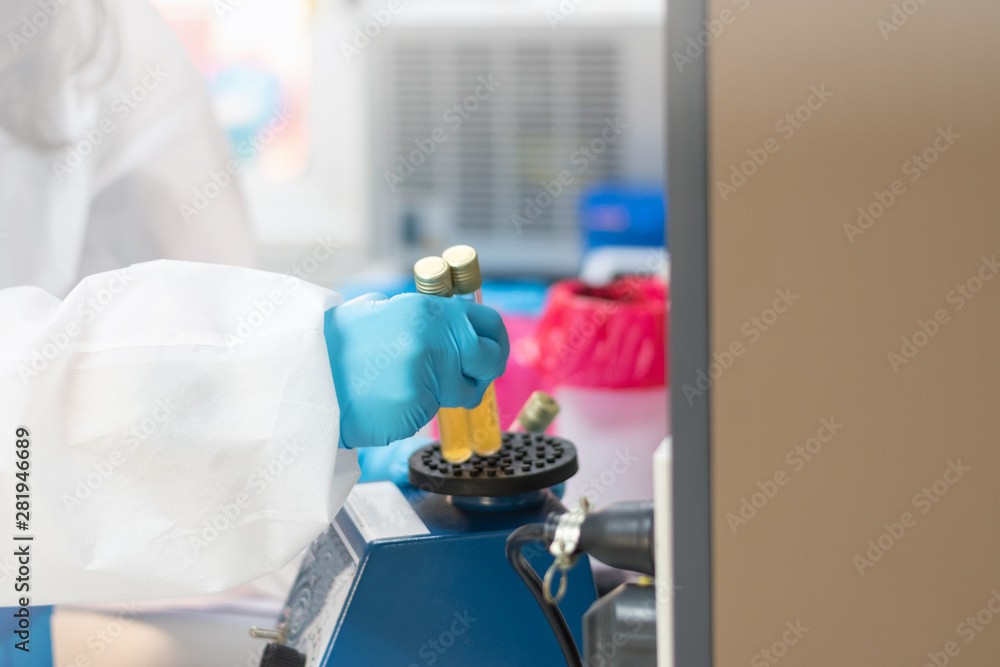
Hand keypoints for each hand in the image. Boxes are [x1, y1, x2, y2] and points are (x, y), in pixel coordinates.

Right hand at [324, 293, 509, 448]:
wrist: (308, 374)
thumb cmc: (339, 346)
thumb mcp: (381, 310)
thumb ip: (421, 316)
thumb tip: (455, 323)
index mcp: (429, 308)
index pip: (489, 322)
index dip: (494, 341)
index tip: (489, 353)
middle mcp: (435, 334)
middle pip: (490, 359)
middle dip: (481, 373)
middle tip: (462, 380)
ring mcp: (428, 369)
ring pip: (465, 391)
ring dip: (446, 395)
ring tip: (409, 387)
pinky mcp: (418, 401)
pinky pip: (435, 411)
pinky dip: (418, 411)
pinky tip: (391, 402)